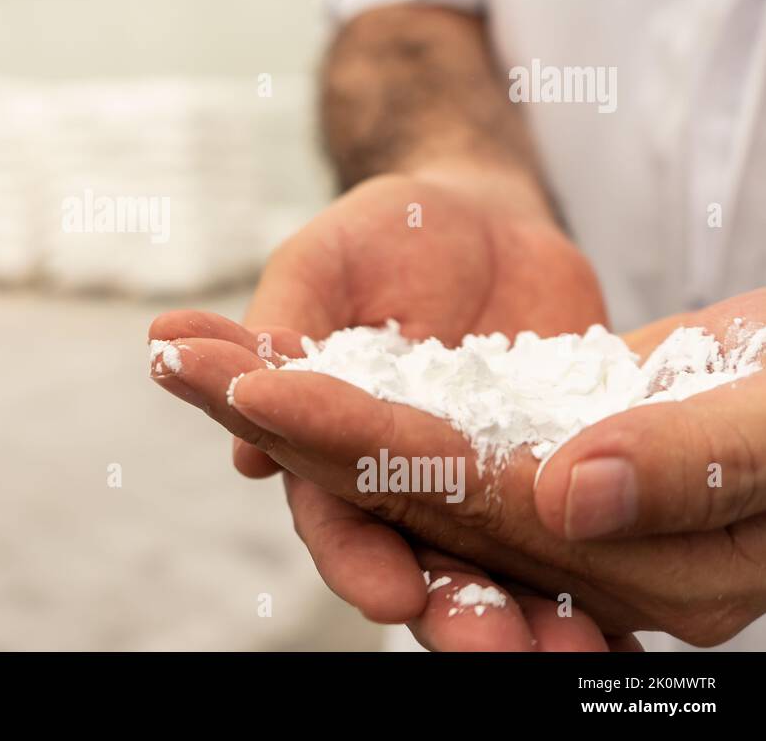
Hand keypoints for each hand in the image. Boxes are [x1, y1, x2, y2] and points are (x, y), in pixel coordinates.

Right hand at [151, 170, 611, 648]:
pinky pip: (578, 531)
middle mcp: (408, 485)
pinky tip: (623, 616)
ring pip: (504, 569)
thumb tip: (245, 454)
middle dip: (454, 613)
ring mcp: (486, 485)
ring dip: (530, 618)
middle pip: (424, 566)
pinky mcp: (555, 472)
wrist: (482, 216)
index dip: (356, 558)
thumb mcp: (320, 265)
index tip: (386, 592)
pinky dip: (601, 580)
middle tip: (491, 645)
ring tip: (568, 651)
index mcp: (335, 448)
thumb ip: (283, 342)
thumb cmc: (381, 233)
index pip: (337, 519)